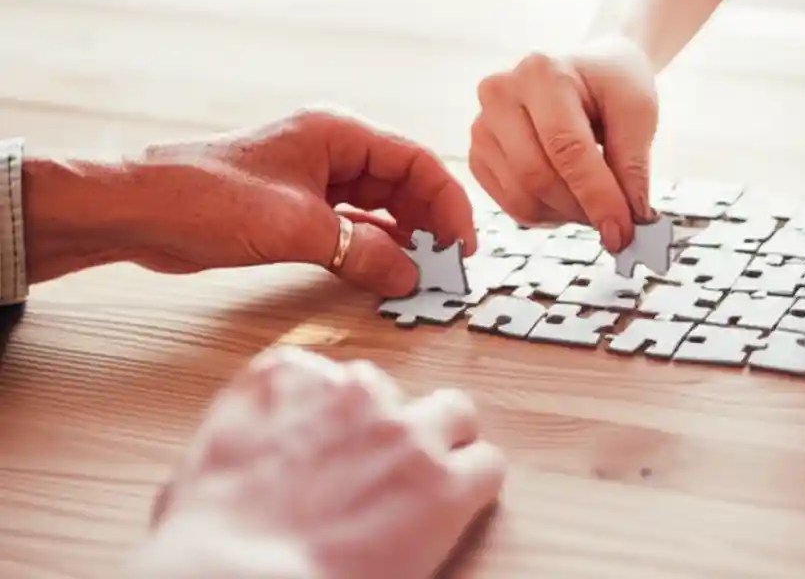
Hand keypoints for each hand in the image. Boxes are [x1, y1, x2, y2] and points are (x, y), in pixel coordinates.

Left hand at [24, 108, 475, 296]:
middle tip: (446, 265)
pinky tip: (385, 272)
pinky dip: (371, 248)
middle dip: (429, 222)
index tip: (461, 244)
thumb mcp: (296, 228)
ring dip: (403, 238)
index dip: (447, 202)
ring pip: (379, 208)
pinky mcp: (295, 209)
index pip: (416, 161)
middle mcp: (331, 150)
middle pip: (403, 183)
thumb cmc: (206, 198)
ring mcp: (313, 180)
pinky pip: (351, 226)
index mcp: (337, 134)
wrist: (138, 211)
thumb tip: (408, 275)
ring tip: (422, 273)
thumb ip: (361, 251)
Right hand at [134, 346, 505, 578]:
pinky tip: (451, 515)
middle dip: (389, 429)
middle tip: (377, 477)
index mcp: (288, 375)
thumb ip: (247, 431)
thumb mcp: (204, 458)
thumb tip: (252, 454)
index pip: (333, 374)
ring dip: (443, 447)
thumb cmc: (205, 542)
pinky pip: (487, 466)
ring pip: (454, 415)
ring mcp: (404, 431)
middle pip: (394, 392)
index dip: (337, 418)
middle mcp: (352, 389)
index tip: (332, 448)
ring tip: (423, 490)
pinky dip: (474, 489)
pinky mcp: (444, 481)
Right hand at [469, 35, 658, 252]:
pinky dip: (546, 214)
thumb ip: (633, 164)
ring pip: (522, 197)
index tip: (622, 230)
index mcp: (541, 73)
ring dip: (566, 214)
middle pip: (537, 175)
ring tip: (594, 203)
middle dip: (582, 209)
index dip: (596, 195)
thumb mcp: (637, 111)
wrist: (589, 74)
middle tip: (616, 222)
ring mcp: (483, 126)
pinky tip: (568, 197)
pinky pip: (510, 205)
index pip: (566, 148)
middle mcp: (501, 94)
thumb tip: (629, 217)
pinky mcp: (479, 155)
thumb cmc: (612, 86)